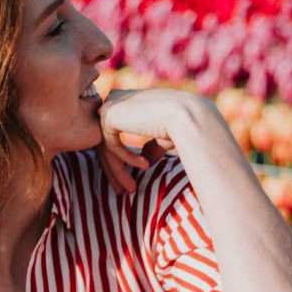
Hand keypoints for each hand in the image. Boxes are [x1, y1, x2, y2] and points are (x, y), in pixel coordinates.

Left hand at [95, 87, 210, 192]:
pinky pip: (111, 145)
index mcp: (127, 102)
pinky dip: (126, 158)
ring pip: (106, 146)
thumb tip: (145, 159)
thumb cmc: (181, 125)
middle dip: (114, 169)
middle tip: (121, 191)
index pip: (114, 133)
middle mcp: (115, 100)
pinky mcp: (109, 114)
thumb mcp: (162, 138)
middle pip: (106, 141)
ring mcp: (110, 106)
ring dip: (118, 171)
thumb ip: (150, 146)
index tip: (129, 181)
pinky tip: (145, 165)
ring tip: (130, 189)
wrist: (186, 116)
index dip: (120, 159)